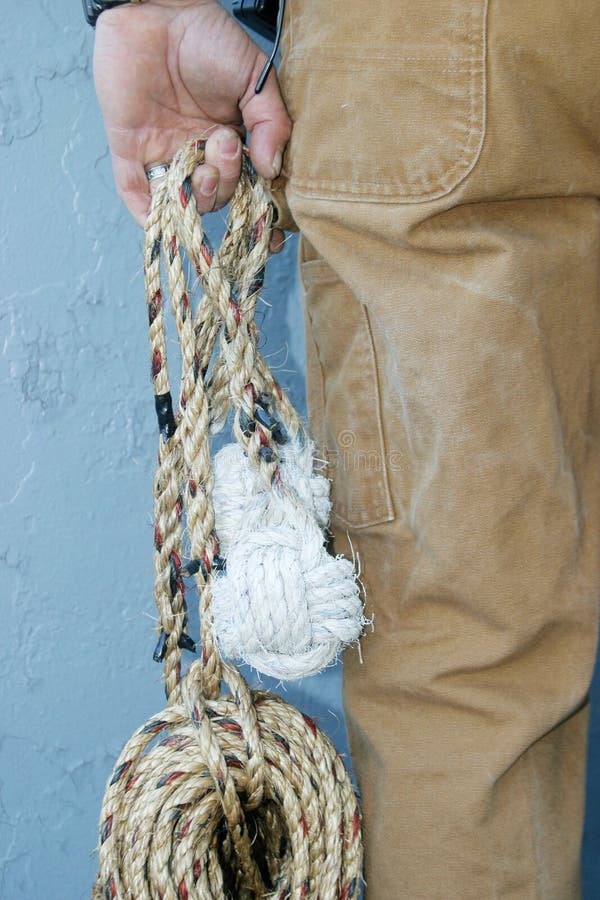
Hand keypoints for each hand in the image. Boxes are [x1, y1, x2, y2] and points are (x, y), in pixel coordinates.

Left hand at [93, 0, 289, 248]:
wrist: (158, 9)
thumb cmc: (208, 38)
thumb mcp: (253, 77)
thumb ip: (270, 121)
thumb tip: (272, 169)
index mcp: (230, 142)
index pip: (246, 189)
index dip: (259, 212)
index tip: (275, 231)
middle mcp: (198, 155)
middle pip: (217, 197)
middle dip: (228, 182)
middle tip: (226, 144)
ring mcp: (164, 154)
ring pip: (183, 202)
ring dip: (200, 195)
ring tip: (204, 163)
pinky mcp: (129, 149)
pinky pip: (135, 194)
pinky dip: (149, 213)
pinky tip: (166, 213)